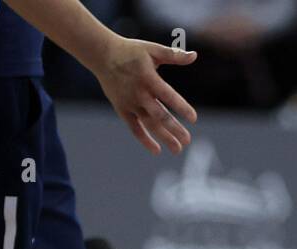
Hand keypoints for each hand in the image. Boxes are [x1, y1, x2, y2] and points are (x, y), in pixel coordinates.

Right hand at [89, 37, 197, 154]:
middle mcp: (138, 93)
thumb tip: (194, 56)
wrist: (101, 54)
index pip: (167, 95)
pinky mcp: (121, 109)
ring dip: (163, 137)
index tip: (193, 118)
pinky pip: (133, 127)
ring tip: (178, 149)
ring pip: (148, 124)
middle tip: (187, 140)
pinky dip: (144, 139)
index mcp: (148, 78)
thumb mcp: (153, 50)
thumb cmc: (131, 52)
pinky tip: (157, 150)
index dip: (180, 107)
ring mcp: (129, 102)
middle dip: (173, 128)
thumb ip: (174, 55)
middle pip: (158, 114)